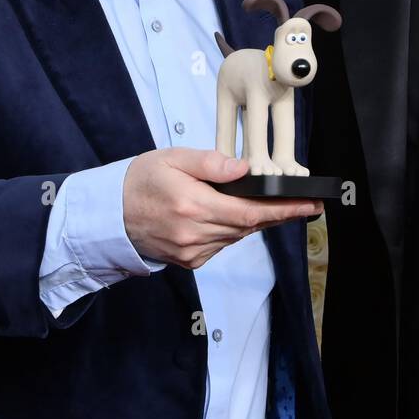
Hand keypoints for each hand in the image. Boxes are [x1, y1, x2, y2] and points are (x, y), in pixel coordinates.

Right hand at [123, 148, 320, 268]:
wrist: (109, 214)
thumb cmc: (141, 180)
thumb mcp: (172, 158)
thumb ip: (210, 163)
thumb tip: (244, 169)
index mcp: (192, 206)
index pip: (250, 211)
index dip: (284, 209)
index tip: (310, 204)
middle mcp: (194, 234)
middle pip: (249, 226)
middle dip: (279, 214)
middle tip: (305, 203)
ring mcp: (192, 251)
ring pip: (238, 235)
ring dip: (256, 221)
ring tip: (275, 205)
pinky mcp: (190, 260)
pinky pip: (223, 244)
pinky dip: (233, 229)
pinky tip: (235, 215)